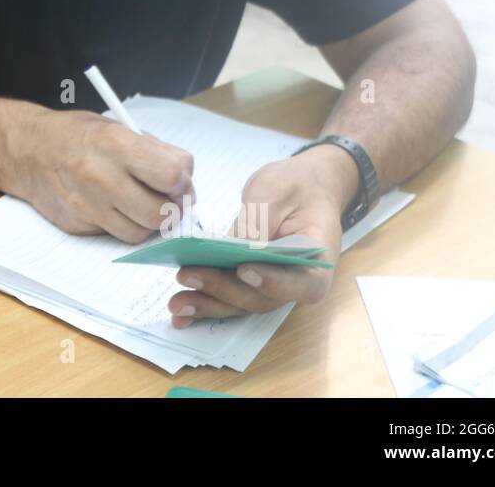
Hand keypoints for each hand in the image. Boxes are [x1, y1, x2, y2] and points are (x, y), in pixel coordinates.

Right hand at [10, 109, 195, 242]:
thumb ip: (155, 152)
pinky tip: (115, 207)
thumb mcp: (117, 128)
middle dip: (170, 208)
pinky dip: (123, 224)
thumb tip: (185, 182)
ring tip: (139, 202)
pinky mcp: (77, 225)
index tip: (178, 180)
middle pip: (159, 212)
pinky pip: (116, 235)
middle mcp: (100, 177)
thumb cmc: (77, 135)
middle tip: (165, 198)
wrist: (27, 150)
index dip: (182, 181)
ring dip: (148, 222)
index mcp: (115, 143)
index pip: (172, 175)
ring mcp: (87, 205)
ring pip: (140, 233)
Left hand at [168, 145, 354, 327]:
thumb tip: (235, 248)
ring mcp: (273, 284)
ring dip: (208, 304)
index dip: (274, 282)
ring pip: (242, 303)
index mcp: (318, 257)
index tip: (244, 269)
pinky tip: (179, 309)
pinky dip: (206, 302)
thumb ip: (259, 221)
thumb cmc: (295, 185)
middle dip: (223, 290)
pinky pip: (230, 296)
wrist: (301, 187)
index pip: (304, 284)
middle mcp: (297, 280)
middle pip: (263, 298)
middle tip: (187, 276)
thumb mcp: (277, 190)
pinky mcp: (251, 281)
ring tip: (176, 304)